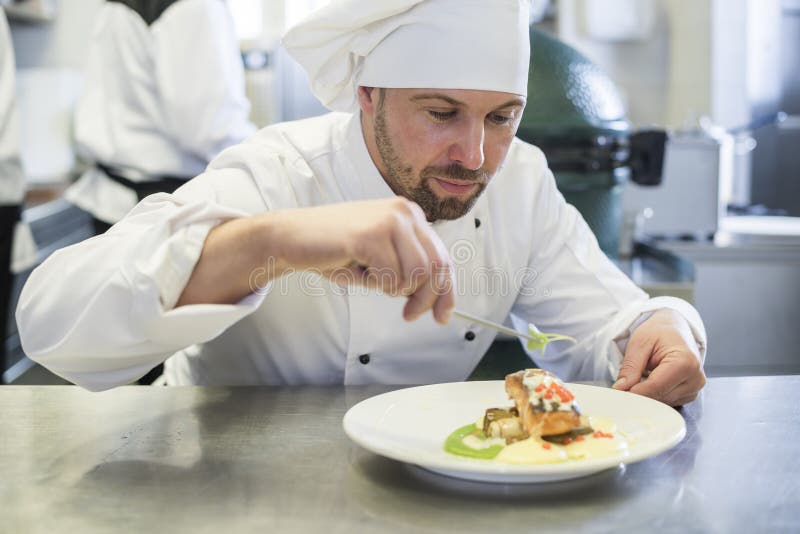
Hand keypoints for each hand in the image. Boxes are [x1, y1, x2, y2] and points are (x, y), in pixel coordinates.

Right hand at [270, 197, 454, 323]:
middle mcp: (405, 212)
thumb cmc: (335, 250)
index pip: (443, 257)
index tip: (442, 316)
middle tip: (408, 315)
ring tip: (370, 277)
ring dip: (393, 288)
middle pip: (436, 268)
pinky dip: (375, 284)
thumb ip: (409, 268)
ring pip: (415, 275)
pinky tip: (358, 269)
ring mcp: (389, 221)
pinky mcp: (371, 235)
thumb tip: (436, 300)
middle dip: (425, 299)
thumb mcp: (382, 258)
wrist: (292, 238)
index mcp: (410, 215)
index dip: (446, 291)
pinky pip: (390, 277)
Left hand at [613, 308, 705, 405]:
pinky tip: (650, 381)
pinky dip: (654, 395)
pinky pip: (666, 402)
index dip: (634, 392)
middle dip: (638, 394)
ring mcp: (694, 388)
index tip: (618, 393)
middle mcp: (695, 378)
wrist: (674, 329)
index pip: (655, 387)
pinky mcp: (690, 394)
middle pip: (659, 397)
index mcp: (685, 362)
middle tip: (621, 386)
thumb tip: (621, 389)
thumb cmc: (659, 333)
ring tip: (640, 376)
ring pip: (662, 402)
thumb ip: (630, 367)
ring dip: (646, 394)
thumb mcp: (640, 343)